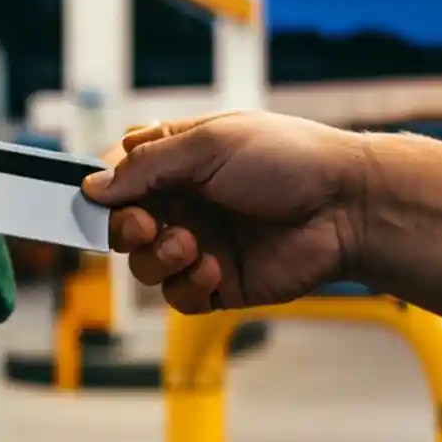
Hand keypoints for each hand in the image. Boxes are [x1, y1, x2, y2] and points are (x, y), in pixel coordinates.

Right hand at [82, 112, 368, 313]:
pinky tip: (215, 269)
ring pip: (144, 265)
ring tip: (192, 246)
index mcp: (177, 162)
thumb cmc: (287, 158)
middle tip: (148, 225)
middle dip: (126, 229)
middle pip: (123, 226)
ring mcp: (201, 245)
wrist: (349, 206)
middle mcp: (184, 204)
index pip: (119, 178)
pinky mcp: (220, 284)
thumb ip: (146, 166)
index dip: (106, 191)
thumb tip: (92, 187)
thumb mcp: (208, 144)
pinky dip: (188, 286)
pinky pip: (178, 297)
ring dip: (157, 258)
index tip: (102, 199)